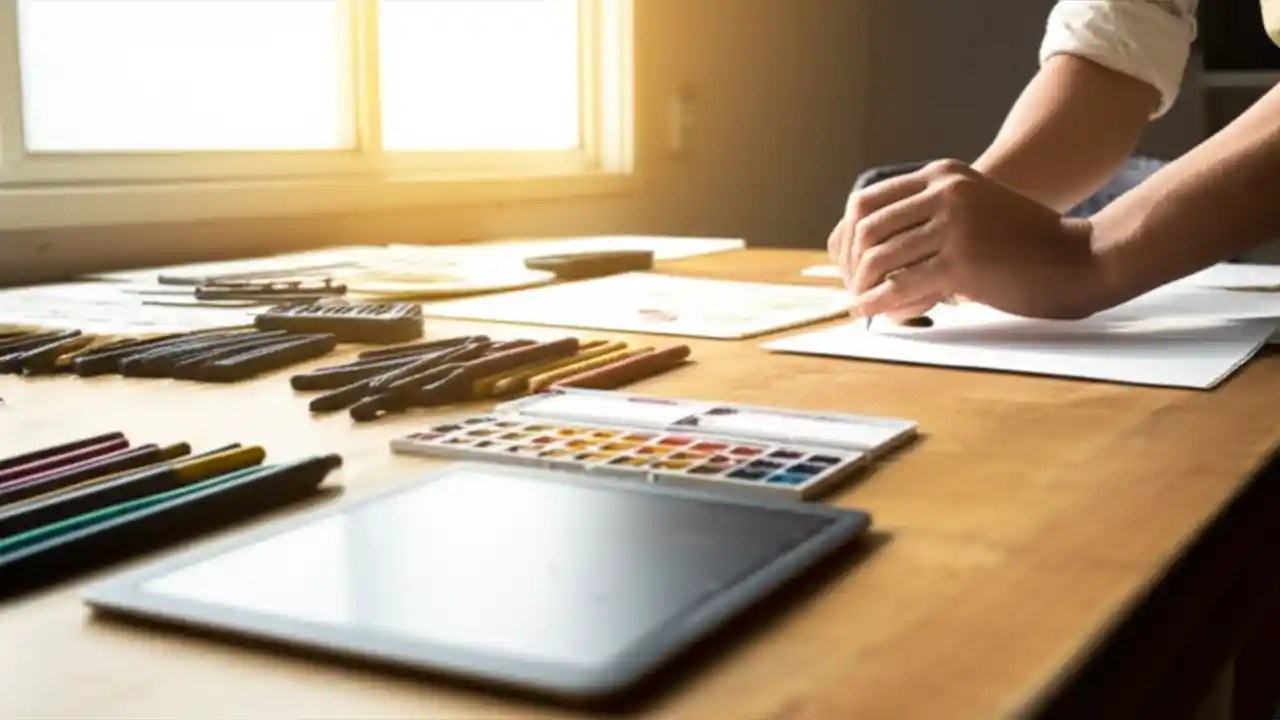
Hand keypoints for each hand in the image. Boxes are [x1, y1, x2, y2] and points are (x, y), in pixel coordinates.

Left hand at [827, 159, 1108, 319]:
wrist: (1079, 257)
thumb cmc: (1024, 241)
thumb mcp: (973, 208)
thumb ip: (930, 217)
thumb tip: (875, 251)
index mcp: (943, 175)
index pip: (867, 200)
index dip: (848, 236)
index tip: (847, 262)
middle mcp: (944, 192)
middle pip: (866, 228)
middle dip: (850, 263)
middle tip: (851, 288)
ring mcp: (952, 224)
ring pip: (878, 257)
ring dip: (861, 285)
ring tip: (859, 303)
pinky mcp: (961, 261)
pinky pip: (900, 285)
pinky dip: (876, 302)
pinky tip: (868, 313)